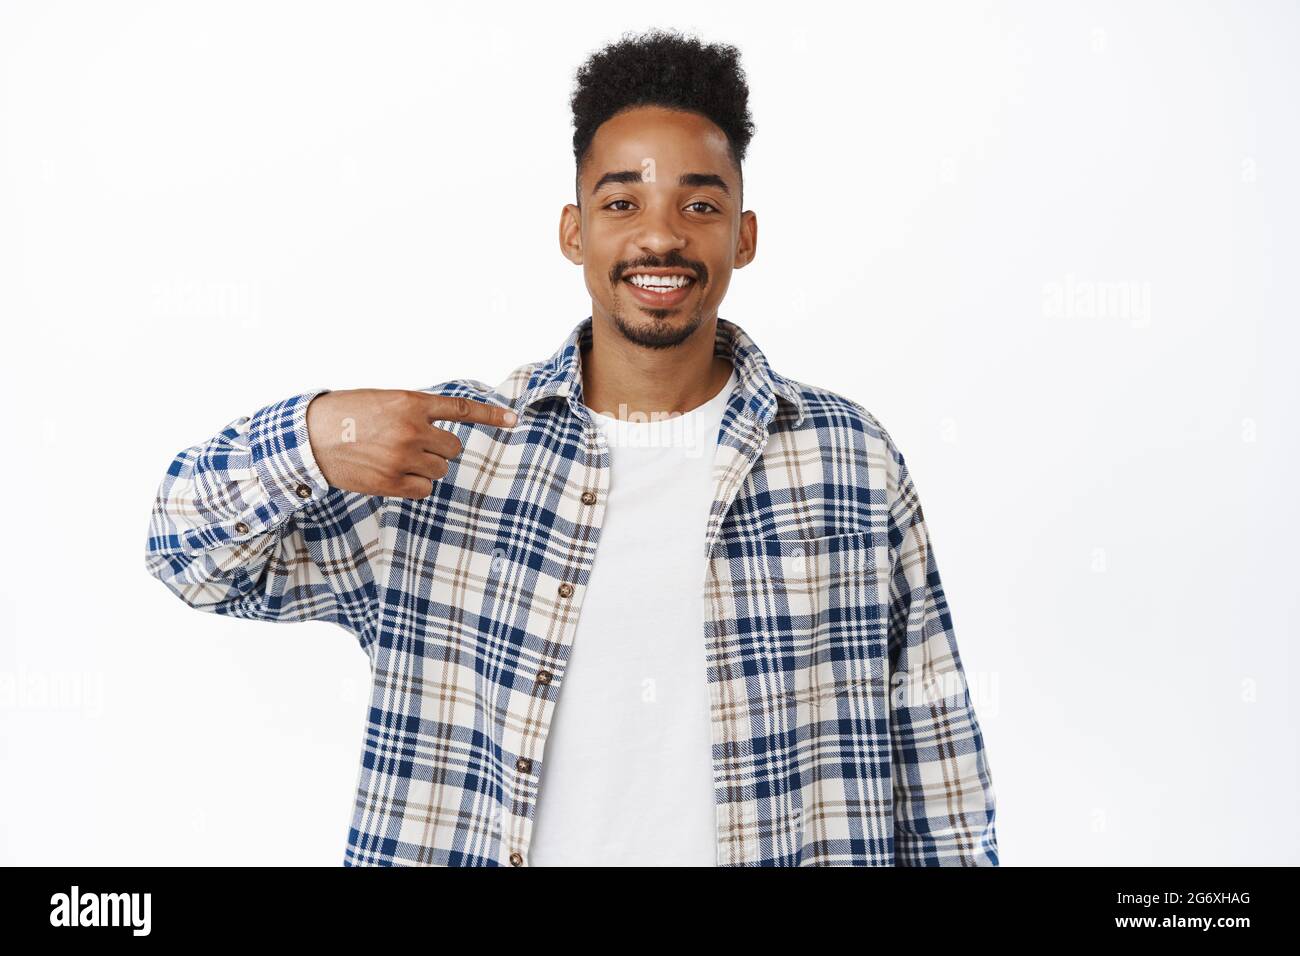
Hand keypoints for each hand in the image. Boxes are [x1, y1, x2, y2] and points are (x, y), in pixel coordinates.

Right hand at [305, 389, 517, 498]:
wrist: (309, 437)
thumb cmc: (347, 416)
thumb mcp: (385, 401)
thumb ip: (417, 411)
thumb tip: (445, 432)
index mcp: (411, 402)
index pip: (461, 409)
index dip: (491, 416)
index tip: (514, 420)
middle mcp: (411, 429)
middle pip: (452, 448)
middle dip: (438, 449)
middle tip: (410, 444)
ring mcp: (403, 457)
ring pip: (440, 470)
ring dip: (425, 467)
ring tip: (395, 457)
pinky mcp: (392, 482)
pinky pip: (425, 490)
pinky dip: (415, 485)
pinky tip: (393, 475)